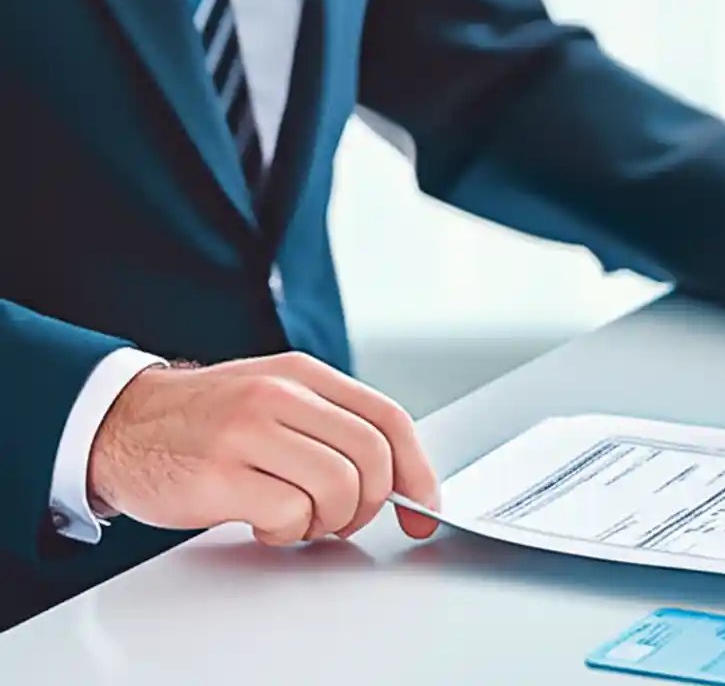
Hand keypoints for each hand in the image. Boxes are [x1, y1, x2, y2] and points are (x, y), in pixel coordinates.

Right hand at [88, 352, 438, 544]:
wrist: (121, 424)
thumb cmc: (208, 420)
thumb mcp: (276, 398)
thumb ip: (333, 425)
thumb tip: (400, 479)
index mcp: (303, 374)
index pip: (388, 418)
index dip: (417, 470)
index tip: (423, 509)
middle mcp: (280, 394)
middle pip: (371, 457)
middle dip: (370, 502)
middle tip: (344, 517)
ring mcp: (247, 431)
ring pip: (338, 487)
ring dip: (328, 520)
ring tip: (298, 517)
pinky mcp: (218, 473)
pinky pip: (289, 514)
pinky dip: (287, 530)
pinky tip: (263, 521)